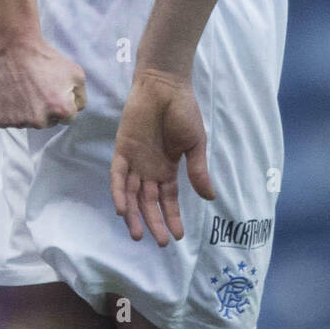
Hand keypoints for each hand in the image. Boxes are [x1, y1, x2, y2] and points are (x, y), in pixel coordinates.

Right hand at [0, 38, 85, 127]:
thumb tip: (75, 109)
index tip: (55, 90)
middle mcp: (40, 121)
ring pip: (29, 122)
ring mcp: (19, 122)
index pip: (69, 118)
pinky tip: (12, 94)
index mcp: (61, 110)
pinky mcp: (0, 120)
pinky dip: (11, 111)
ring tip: (24, 89)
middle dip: (47, 109)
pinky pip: (10, 121)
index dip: (64, 102)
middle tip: (39, 88)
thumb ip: (81, 96)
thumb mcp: (76, 73)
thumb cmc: (45, 60)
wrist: (13, 50)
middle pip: (49, 122)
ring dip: (28, 111)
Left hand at [111, 69, 214, 245]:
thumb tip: (211, 198)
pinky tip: (124, 210)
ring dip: (134, 215)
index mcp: (168, 167)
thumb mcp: (195, 143)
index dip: (173, 217)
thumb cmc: (183, 111)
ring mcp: (134, 161)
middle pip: (150, 202)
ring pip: (132, 195)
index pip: (169, 199)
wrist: (165, 86)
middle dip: (154, 222)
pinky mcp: (122, 150)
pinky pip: (118, 177)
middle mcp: (149, 169)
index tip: (178, 237)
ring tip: (139, 235)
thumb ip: (198, 170)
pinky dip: (119, 193)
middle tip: (160, 243)